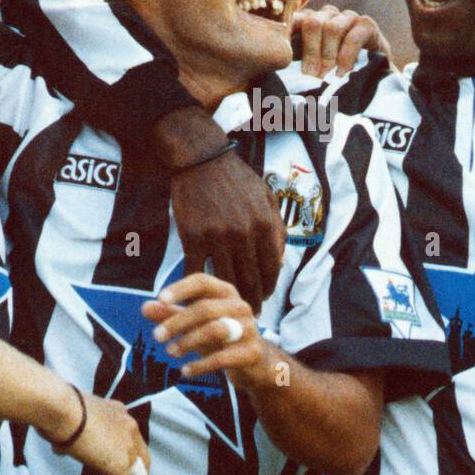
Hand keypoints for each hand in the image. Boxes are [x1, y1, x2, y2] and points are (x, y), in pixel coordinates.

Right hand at [49, 389, 149, 474]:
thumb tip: (60, 446)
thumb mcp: (72, 415)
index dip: (132, 457)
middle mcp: (129, 428)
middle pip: (143, 460)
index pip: (133, 439)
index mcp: (120, 413)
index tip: (127, 470)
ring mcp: (126, 447)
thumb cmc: (58, 408)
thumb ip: (72, 431)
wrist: (61, 408)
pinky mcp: (119, 466)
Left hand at [142, 273, 274, 390]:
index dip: (181, 289)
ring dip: (188, 341)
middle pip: (205, 308)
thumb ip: (171, 315)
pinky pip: (223, 357)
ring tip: (170, 352)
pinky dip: (201, 365)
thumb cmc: (222, 337)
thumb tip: (145, 307)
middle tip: (157, 336)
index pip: (202, 282)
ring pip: (215, 329)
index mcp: (225, 293)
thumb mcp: (195, 324)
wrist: (257, 363)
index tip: (160, 299)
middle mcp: (239, 306)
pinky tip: (185, 371)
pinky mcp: (252, 352)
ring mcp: (249, 329)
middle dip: (178, 322)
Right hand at [159, 110, 283, 311]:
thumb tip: (280, 259)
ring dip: (227, 299)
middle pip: (251, 279)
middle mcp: (244, 234)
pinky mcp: (194, 237)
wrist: (201, 160)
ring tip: (227, 309)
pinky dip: (197, 287)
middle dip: (251, 300)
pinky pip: (196, 271)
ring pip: (226, 279)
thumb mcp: (266, 196)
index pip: (272, 268)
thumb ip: (276, 227)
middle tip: (249, 313)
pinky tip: (198, 297)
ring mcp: (217, 237)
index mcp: (265, 224)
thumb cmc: (236, 178)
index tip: (265, 298)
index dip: (269, 287)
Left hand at [293, 4, 391, 76]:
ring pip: (332, 28)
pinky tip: (342, 73)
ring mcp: (347, 17)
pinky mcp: (367, 25)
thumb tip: (273, 63)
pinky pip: (353, 36)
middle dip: (311, 52)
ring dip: (328, 56)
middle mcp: (326, 15)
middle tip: (311, 76)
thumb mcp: (307, 70)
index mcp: (306, 21)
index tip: (284, 59)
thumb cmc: (331, 79)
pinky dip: (346, 57)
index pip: (292, 19)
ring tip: (326, 77)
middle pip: (312, 22)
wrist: (369, 84)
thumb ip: (291, 59)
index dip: (288, 37)